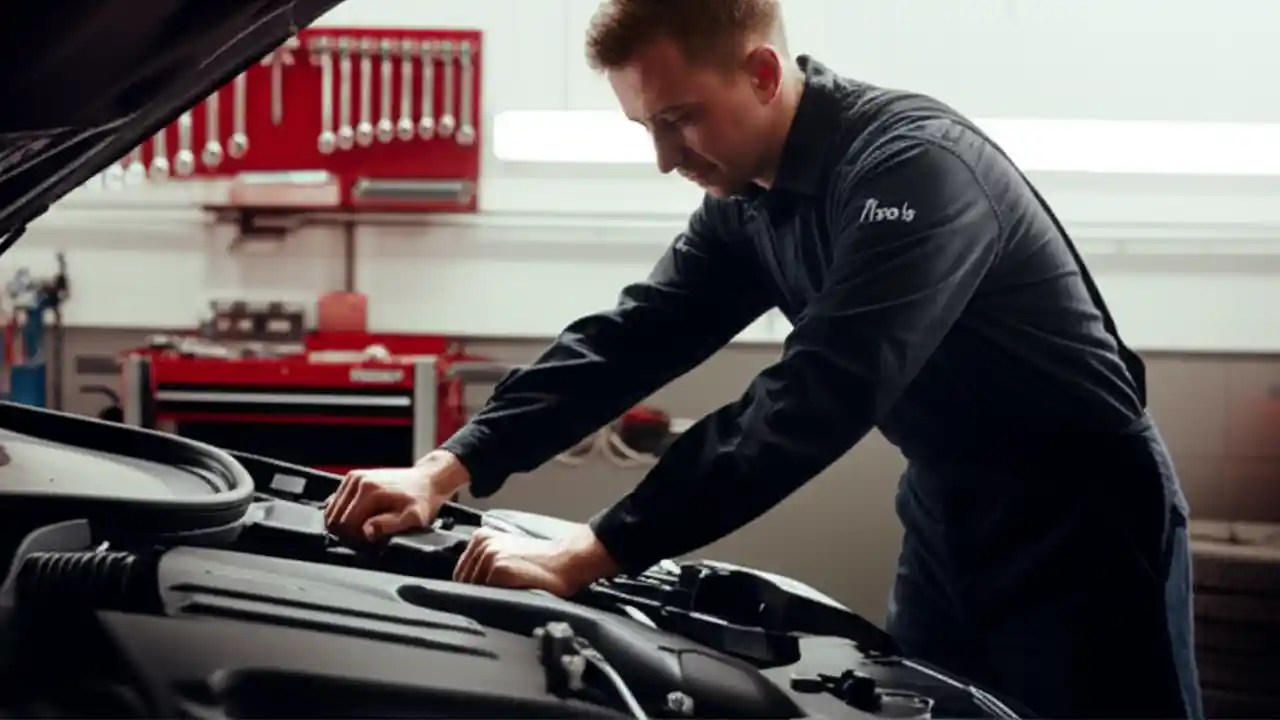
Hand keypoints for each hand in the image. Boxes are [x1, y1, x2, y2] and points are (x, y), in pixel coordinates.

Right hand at [323, 450, 469, 543]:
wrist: (427, 480)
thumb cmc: (421, 501)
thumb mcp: (412, 518)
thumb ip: (388, 526)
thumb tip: (366, 531)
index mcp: (368, 491)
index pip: (345, 524)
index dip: (353, 539)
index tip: (368, 544)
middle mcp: (357, 481)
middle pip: (335, 518)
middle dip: (347, 532)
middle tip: (367, 538)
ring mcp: (354, 477)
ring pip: (332, 510)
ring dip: (344, 524)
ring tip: (364, 530)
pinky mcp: (354, 477)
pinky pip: (337, 501)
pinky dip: (344, 513)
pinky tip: (360, 519)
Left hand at [453, 523, 620, 596]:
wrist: (569, 561)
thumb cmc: (542, 564)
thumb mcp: (508, 554)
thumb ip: (484, 566)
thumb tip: (464, 591)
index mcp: (481, 538)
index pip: (460, 575)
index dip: (471, 590)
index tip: (487, 596)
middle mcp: (482, 544)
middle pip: (463, 584)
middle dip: (476, 595)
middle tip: (499, 600)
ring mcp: (490, 556)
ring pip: (474, 592)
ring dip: (486, 601)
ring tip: (507, 600)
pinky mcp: (500, 570)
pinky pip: (487, 597)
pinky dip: (496, 604)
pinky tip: (511, 601)